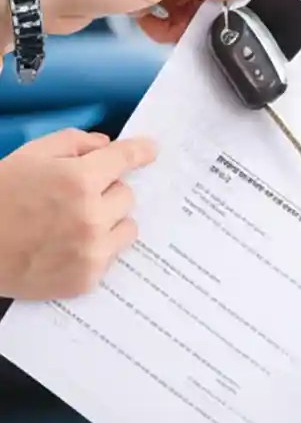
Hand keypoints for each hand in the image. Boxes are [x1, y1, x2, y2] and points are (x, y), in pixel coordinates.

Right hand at [0, 129, 156, 300]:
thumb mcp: (28, 156)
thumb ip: (72, 143)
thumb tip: (105, 145)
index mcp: (79, 180)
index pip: (124, 160)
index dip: (139, 152)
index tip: (150, 151)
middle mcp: (92, 216)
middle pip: (126, 196)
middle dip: (107, 192)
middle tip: (77, 198)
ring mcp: (91, 250)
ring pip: (126, 228)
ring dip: (109, 222)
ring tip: (73, 225)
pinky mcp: (86, 279)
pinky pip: (111, 256)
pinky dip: (96, 250)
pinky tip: (66, 248)